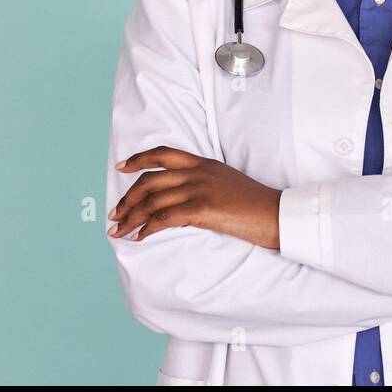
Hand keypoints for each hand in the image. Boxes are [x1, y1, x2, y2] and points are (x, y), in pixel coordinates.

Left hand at [107, 146, 282, 247]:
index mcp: (204, 163)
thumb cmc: (255, 204)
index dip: (139, 159)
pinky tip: (139, 237)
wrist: (277, 213)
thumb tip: (182, 197)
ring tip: (119, 231)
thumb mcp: (227, 183)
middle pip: (150, 180)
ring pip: (153, 201)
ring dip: (131, 217)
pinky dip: (147, 229)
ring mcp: (200, 189)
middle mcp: (198, 172)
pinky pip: (164, 218)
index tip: (122, 166)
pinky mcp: (203, 208)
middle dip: (127, 199)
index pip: (163, 154)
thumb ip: (204, 183)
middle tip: (114, 214)